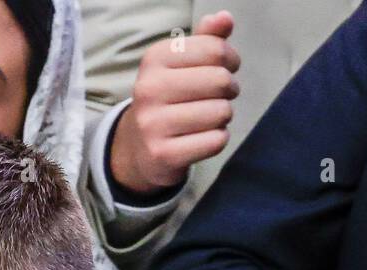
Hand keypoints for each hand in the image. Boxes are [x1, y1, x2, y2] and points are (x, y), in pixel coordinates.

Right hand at [110, 11, 241, 194]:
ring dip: (222, 117)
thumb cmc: (170, 98)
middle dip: (228, 90)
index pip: (215, 49)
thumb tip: (225, 18)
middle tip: (215, 97)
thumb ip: (207, 39)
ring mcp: (152, 124)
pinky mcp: (162, 154)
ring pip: (221, 112)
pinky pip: (215, 141)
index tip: (221, 70)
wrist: (137, 148)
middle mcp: (148, 89)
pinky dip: (216, 140)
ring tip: (204, 119)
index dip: (229, 60)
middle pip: (220, 81)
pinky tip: (199, 139)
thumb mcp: (182, 64)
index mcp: (154, 60)